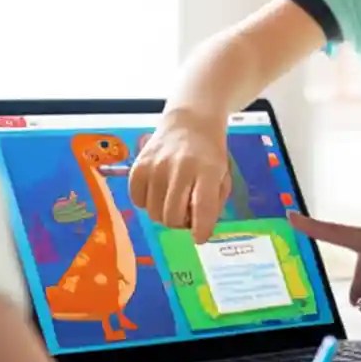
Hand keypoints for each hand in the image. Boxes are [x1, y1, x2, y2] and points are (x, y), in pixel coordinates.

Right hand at [129, 110, 231, 242]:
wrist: (190, 122)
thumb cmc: (210, 154)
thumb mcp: (222, 176)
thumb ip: (213, 204)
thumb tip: (199, 231)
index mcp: (207, 170)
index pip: (202, 208)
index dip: (200, 230)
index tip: (200, 238)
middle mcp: (179, 167)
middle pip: (172, 216)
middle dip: (181, 223)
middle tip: (187, 214)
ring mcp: (156, 166)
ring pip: (154, 213)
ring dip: (165, 214)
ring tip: (174, 200)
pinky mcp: (138, 165)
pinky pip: (138, 201)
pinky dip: (148, 203)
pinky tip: (159, 191)